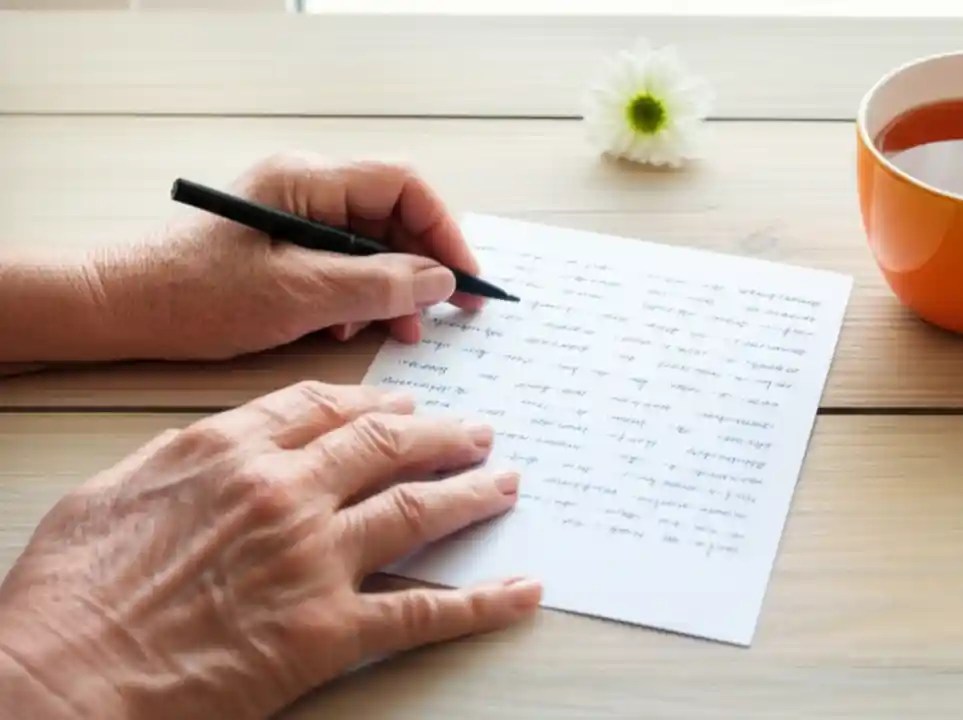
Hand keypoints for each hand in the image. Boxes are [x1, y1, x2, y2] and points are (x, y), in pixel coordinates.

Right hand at [0, 382, 540, 719]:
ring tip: (506, 482)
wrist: (61, 675)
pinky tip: (519, 592)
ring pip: (416, 510)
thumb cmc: (72, 592)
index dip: (374, 403)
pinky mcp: (329, 632)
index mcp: (232, 452)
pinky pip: (423, 611)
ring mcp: (314, 560)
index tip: (402, 405)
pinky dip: (482, 602)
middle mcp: (286, 494)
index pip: (323, 408)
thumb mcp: (115, 489)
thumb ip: (187, 454)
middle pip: (385, 446)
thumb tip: (230, 440)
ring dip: (471, 493)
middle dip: (440, 434)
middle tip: (476, 433)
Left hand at [96, 152, 481, 360]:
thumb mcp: (298, 296)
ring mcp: (294, 217)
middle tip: (449, 313)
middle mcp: (306, 188)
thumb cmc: (195, 295)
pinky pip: (341, 264)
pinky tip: (350, 330)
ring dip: (392, 288)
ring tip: (402, 331)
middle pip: (392, 215)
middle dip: (423, 267)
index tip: (465, 280)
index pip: (404, 185)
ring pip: (371, 245)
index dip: (444, 231)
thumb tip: (441, 282)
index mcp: (308, 180)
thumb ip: (377, 286)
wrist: (122, 309)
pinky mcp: (283, 247)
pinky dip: (358, 297)